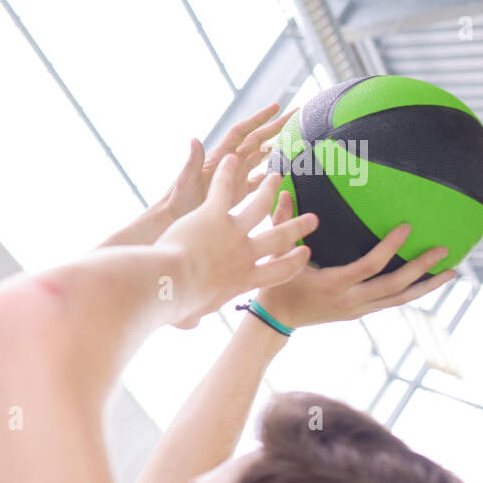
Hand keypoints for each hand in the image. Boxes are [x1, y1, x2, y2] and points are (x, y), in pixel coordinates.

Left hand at [157, 156, 315, 327]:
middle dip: (297, 226)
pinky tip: (229, 157)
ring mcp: (233, 231)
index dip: (294, 262)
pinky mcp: (213, 214)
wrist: (169, 284)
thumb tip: (189, 325)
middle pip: (279, 237)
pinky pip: (222, 187)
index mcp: (242, 281)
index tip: (305, 254)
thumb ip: (193, 317)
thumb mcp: (189, 315)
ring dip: (267, 190)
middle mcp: (245, 255)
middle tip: (313, 218)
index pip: (278, 272)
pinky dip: (225, 172)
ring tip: (276, 177)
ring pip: (258, 205)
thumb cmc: (174, 304)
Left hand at [165, 104, 295, 220]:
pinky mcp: (237, 191)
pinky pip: (258, 179)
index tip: (276, 107)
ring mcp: (235, 176)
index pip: (243, 132)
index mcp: (220, 156)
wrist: (176, 217)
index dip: (259, 119)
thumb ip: (192, 161)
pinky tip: (284, 172)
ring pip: (261, 156)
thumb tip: (194, 140)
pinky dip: (271, 174)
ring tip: (297, 137)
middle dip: (277, 126)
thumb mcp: (186, 179)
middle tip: (298, 114)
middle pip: (257, 140)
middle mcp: (230, 162)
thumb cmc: (178, 199)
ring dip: (278, 146)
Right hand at [255, 189, 454, 328]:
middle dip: (421, 269)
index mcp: (333, 284)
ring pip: (398, 300)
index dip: (391, 247)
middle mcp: (349, 300)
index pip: (370, 266)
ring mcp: (355, 309)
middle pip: (394, 286)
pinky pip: (390, 303)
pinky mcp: (357, 313)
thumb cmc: (274, 285)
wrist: (274, 321)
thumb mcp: (277, 254)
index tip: (408, 227)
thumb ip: (283, 224)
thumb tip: (282, 190)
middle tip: (444, 250)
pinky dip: (410, 293)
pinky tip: (425, 283)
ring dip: (425, 287)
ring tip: (450, 273)